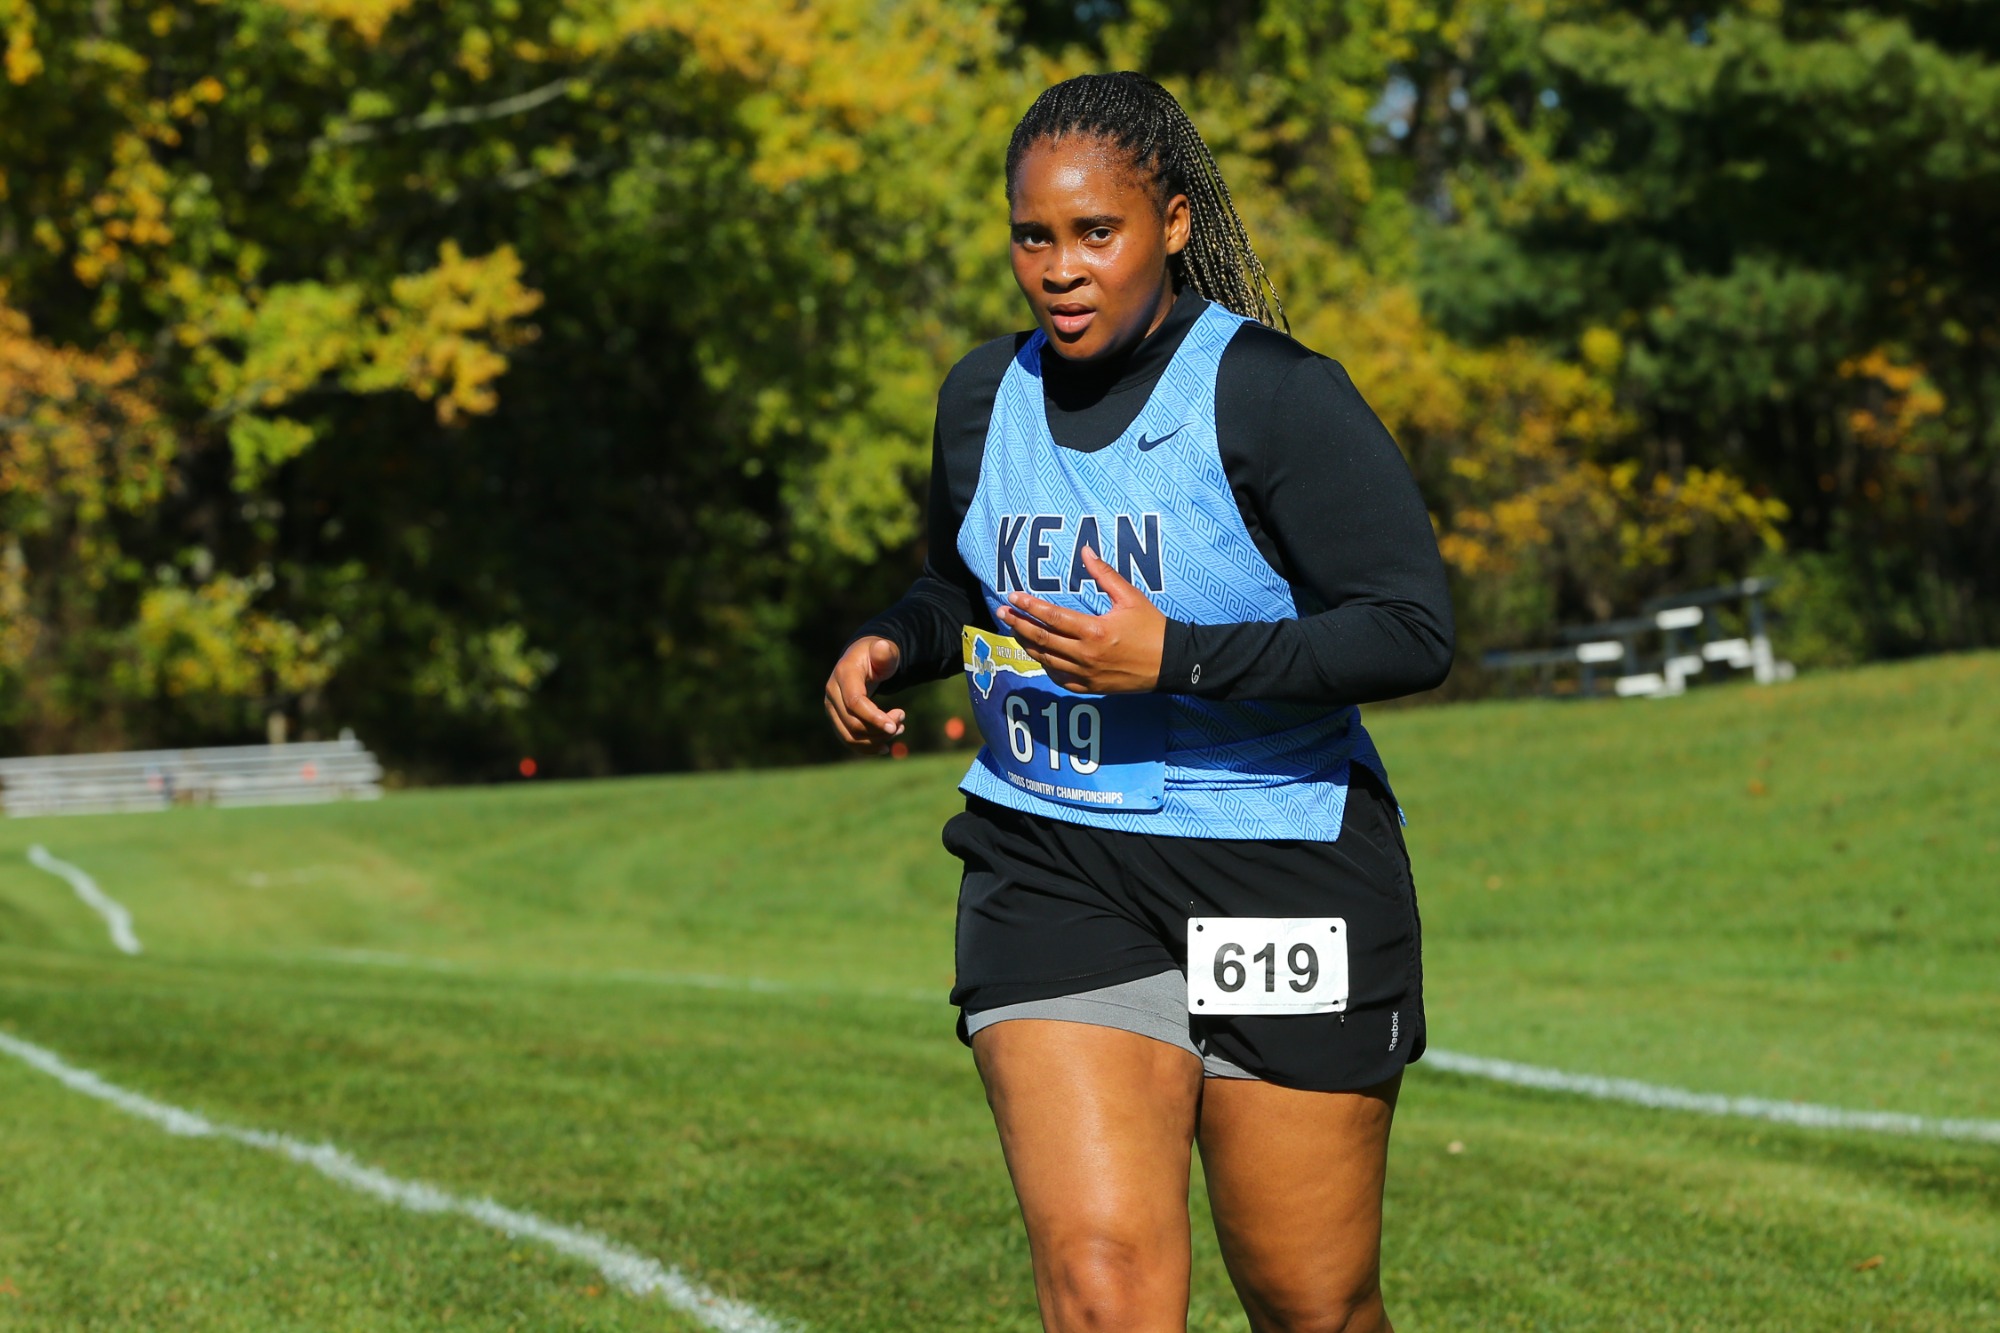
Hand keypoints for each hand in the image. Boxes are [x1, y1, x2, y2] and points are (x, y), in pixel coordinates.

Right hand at [824, 636, 905, 753]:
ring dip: (876, 739)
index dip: (874, 717)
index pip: (855, 702)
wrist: (862, 660)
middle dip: (880, 728)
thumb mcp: (884, 650)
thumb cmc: (876, 655)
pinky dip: (867, 747)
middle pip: (853, 723)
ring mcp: (832, 708)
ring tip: (899, 729)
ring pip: (850, 736)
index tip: (895, 726)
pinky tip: (885, 747)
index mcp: (844, 674)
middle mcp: (832, 693)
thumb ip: (885, 652)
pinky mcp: (836, 719)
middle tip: (902, 721)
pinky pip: (848, 740)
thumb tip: (883, 648)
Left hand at [996, 547, 1165, 693]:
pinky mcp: (1091, 687)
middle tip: (1002, 612)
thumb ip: (1105, 574)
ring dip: (1027, 644)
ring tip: (1015, 630)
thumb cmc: (1153, 628)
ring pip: (1046, 660)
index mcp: (1094, 631)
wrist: (1172, 663)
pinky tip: (1040, 655)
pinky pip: (1060, 679)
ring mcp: (1087, 674)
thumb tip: (1085, 551)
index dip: (1029, 606)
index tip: (1013, 596)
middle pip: (1042, 639)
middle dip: (1018, 624)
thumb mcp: (1130, 597)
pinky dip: (1046, 666)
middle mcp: (1086, 655)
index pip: (1051, 617)